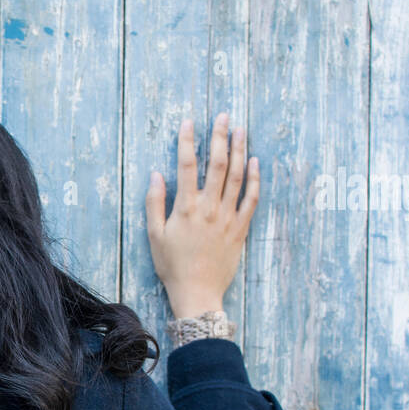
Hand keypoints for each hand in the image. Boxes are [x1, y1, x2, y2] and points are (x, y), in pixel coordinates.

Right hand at [145, 113, 259, 318]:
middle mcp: (209, 207)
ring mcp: (227, 217)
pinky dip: (253, 179)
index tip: (189, 122)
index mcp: (185, 207)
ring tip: (241, 130)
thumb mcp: (154, 235)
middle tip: (223, 117)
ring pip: (236, 176)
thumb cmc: (172, 266)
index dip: (187, 141)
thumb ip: (155, 203)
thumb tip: (157, 175)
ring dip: (239, 150)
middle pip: (216, 164)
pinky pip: (251, 198)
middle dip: (219, 137)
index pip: (187, 165)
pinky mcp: (240, 228)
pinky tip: (254, 162)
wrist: (197, 292)